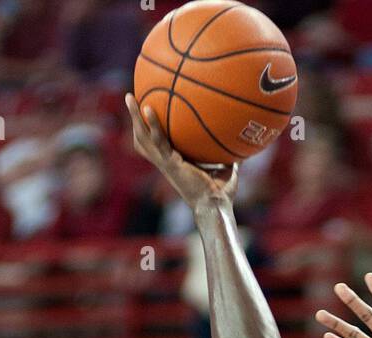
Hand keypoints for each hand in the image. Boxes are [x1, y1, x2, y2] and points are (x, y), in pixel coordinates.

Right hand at [125, 93, 237, 208]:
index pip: (156, 144)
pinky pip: (158, 141)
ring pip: (143, 137)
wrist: (215, 206)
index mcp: (174, 162)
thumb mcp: (226, 169)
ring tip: (129, 97)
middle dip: (135, 119)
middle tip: (130, 98)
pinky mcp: (169, 164)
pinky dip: (153, 125)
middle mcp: (165, 162)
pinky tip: (148, 108)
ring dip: (135, 117)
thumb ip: (229, 156)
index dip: (149, 129)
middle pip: (143, 138)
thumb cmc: (221, 193)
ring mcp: (165, 163)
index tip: (147, 110)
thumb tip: (243, 143)